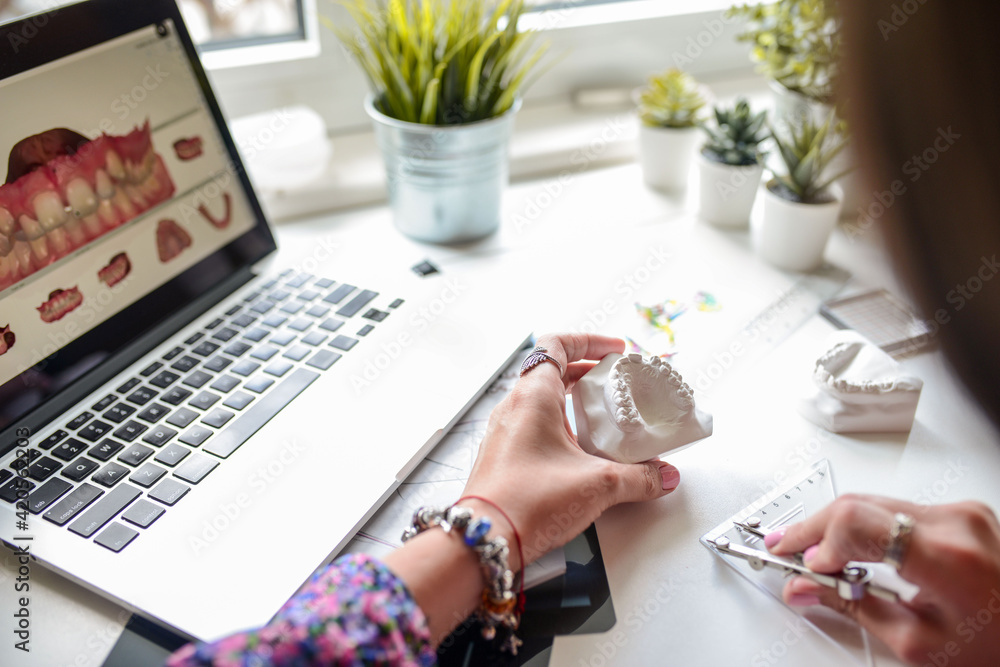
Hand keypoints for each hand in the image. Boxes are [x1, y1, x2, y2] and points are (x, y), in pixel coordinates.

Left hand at [461, 333, 681, 569]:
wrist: (486, 539)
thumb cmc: (528, 502)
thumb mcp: (598, 485)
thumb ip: (639, 477)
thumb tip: (662, 475)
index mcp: (533, 395)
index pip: (557, 343)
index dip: (589, 341)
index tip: (616, 350)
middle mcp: (513, 407)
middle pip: (551, 370)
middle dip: (587, 372)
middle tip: (616, 382)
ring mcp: (504, 431)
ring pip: (541, 400)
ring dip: (572, 401)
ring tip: (603, 418)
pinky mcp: (503, 456)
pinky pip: (532, 426)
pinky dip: (559, 427)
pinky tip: (581, 451)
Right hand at [765, 495, 999, 665]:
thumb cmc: (995, 646)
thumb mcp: (918, 642)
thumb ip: (852, 608)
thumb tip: (804, 588)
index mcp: (947, 559)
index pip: (857, 522)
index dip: (817, 540)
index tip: (799, 562)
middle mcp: (955, 522)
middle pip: (858, 506)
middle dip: (814, 531)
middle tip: (785, 549)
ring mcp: (960, 511)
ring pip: (872, 502)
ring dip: (835, 526)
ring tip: (810, 551)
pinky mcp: (960, 509)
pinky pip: (894, 507)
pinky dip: (864, 525)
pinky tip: (846, 544)